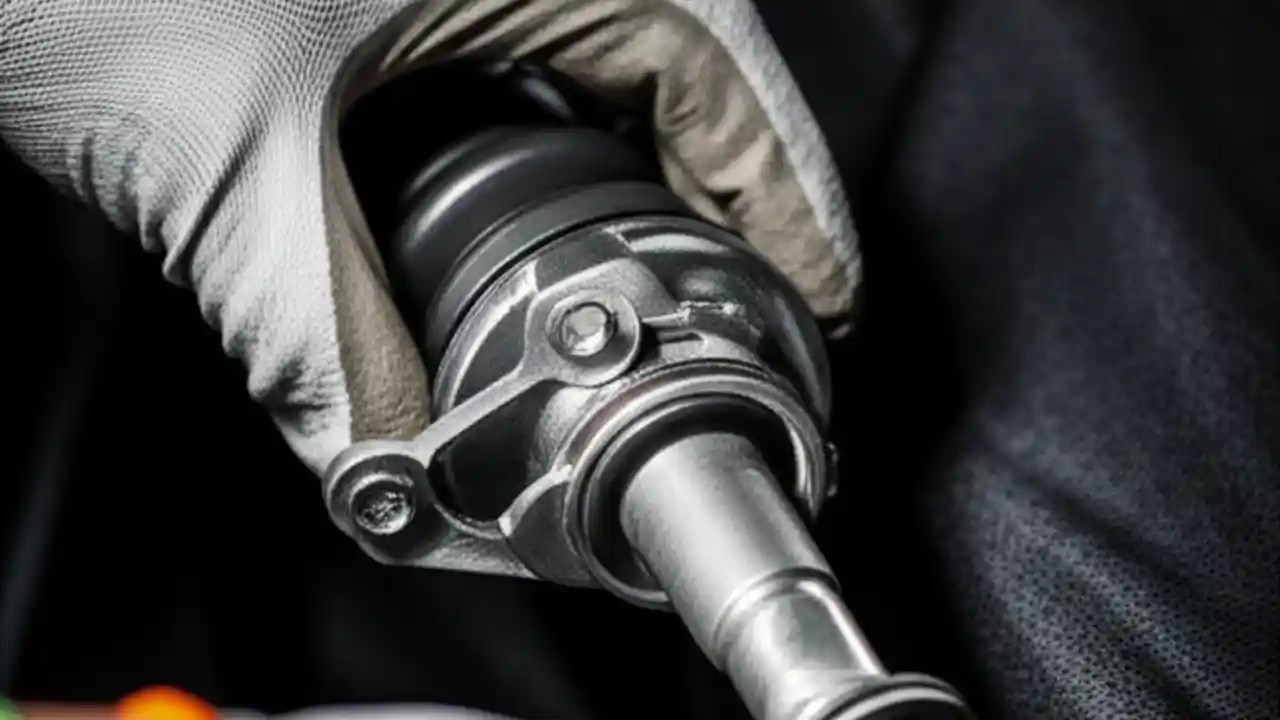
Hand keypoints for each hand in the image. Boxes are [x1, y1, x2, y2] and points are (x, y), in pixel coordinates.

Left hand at [0, 0, 858, 474]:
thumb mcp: (225, 150)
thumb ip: (322, 330)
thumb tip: (386, 459)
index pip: (718, 67)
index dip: (788, 191)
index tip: (821, 291)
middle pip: (675, 79)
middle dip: (722, 204)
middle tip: (743, 313)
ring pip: (594, 76)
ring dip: (633, 183)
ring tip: (657, 281)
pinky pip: (514, 75)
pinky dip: (537, 160)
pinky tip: (525, 226)